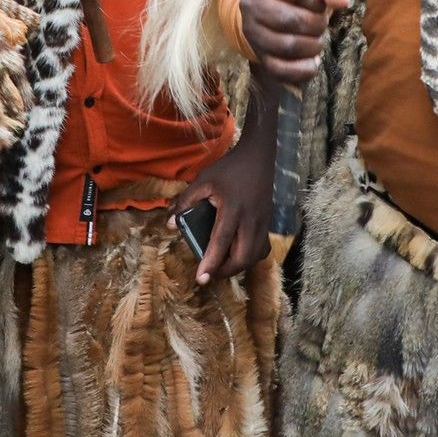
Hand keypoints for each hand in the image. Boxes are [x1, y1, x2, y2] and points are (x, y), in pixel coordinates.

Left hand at [173, 142, 270, 286]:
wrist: (257, 157)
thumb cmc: (228, 168)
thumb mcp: (203, 180)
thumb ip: (186, 202)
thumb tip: (169, 225)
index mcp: (232, 209)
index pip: (221, 241)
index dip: (211, 262)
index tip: (201, 279)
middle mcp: (250, 219)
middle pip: (242, 256)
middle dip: (225, 271)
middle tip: (209, 274)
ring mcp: (262, 222)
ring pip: (254, 256)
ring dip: (238, 266)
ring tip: (221, 267)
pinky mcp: (268, 222)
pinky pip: (262, 248)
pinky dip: (251, 257)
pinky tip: (239, 254)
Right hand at [239, 0, 349, 86]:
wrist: (272, 11)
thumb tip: (342, 1)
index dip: (318, 0)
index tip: (319, 3)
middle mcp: (252, 5)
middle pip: (292, 20)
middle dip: (317, 25)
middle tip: (321, 24)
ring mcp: (252, 33)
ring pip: (288, 47)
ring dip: (313, 46)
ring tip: (316, 39)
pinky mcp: (259, 57)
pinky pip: (282, 71)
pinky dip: (304, 69)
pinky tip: (312, 60)